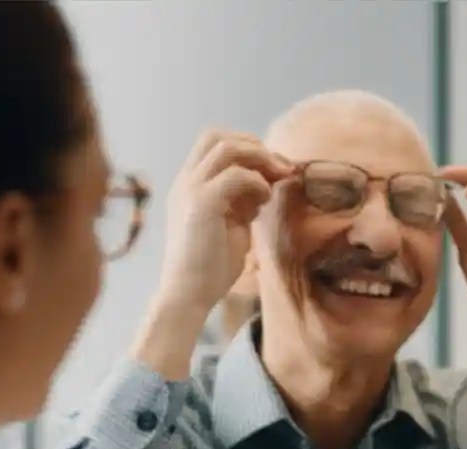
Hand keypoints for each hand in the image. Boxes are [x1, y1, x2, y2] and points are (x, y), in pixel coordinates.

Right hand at [158, 129, 293, 312]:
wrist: (189, 295)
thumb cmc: (211, 267)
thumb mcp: (231, 225)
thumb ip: (243, 201)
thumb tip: (266, 183)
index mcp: (190, 185)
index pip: (213, 142)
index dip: (246, 146)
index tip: (273, 168)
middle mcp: (186, 181)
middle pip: (217, 135)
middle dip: (254, 144)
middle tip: (281, 167)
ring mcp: (191, 189)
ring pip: (227, 147)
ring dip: (260, 159)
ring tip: (280, 179)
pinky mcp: (202, 204)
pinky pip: (235, 175)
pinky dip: (257, 183)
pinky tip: (264, 202)